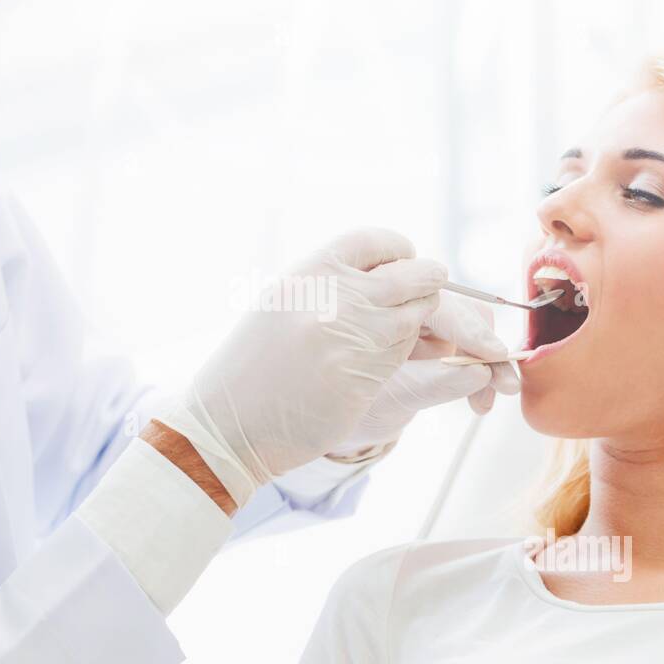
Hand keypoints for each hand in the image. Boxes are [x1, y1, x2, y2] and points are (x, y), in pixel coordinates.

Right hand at [152, 229, 445, 506]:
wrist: (231, 422)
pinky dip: (404, 351)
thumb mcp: (282, 302)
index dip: (399, 249)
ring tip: (406, 325)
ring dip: (418, 320)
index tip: (406, 259)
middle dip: (427, 281)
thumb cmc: (254, 364)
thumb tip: (383, 270)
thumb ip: (329, 283)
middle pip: (409, 277)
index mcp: (309, 272)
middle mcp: (334, 298)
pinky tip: (387, 355)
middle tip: (432, 284)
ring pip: (413, 318)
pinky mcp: (364, 376)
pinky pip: (403, 354)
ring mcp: (352, 337)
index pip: (374, 241)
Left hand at [326, 294, 519, 458]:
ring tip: (488, 401)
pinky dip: (481, 372)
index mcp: (381, 304)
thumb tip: (478, 371)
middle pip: (460, 310)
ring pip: (471, 326)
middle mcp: (404, 304)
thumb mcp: (390, 398)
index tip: (493, 354)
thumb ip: (431, 384)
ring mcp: (424, 321)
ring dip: (488, 362)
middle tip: (504, 385)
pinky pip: (470, 346)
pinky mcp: (438, 340)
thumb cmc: (355, 404)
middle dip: (484, 346)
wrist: (342, 420)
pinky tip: (480, 402)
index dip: (468, 327)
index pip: (433, 302)